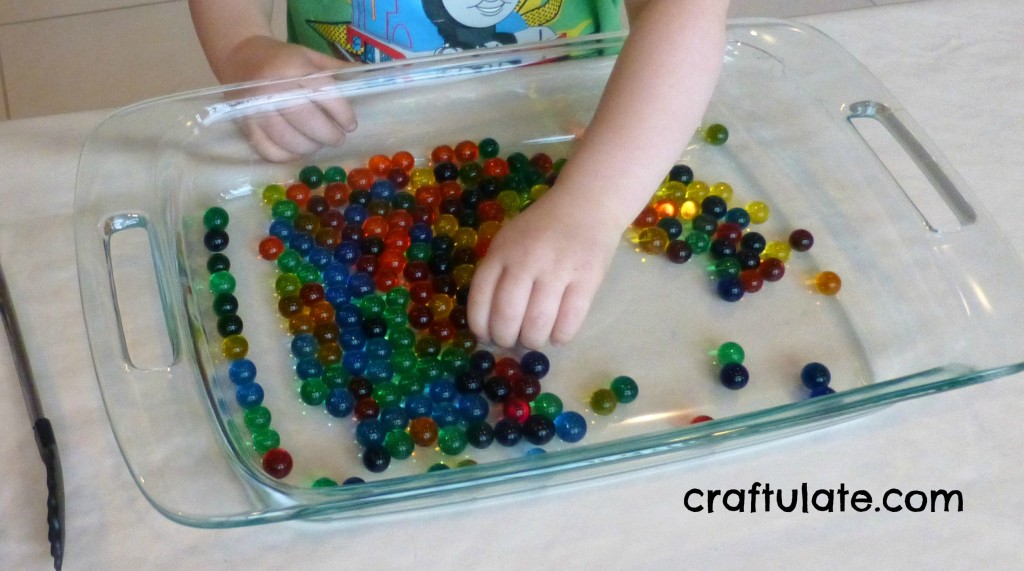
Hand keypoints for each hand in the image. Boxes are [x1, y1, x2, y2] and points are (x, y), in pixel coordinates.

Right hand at [222, 36, 358, 161]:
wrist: (240, 57)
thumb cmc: (284, 60)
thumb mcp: (312, 57)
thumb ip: (340, 72)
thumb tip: (374, 82)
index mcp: (293, 68)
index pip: (325, 95)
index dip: (342, 114)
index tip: (350, 125)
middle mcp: (272, 89)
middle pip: (308, 123)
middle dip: (329, 136)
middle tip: (337, 138)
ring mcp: (255, 110)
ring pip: (290, 141)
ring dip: (310, 147)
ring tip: (317, 142)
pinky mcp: (245, 126)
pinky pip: (270, 152)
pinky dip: (288, 156)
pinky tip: (297, 149)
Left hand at [467, 185, 622, 348]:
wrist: (587, 203)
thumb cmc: (543, 227)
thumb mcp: (509, 240)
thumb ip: (497, 271)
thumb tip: (489, 321)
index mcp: (501, 251)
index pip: (480, 299)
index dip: (480, 327)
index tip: (486, 337)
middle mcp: (526, 260)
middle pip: (507, 317)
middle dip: (506, 339)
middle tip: (512, 342)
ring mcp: (558, 269)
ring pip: (537, 324)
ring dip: (533, 341)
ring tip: (534, 339)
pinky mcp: (587, 279)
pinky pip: (569, 322)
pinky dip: (560, 337)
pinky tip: (557, 335)